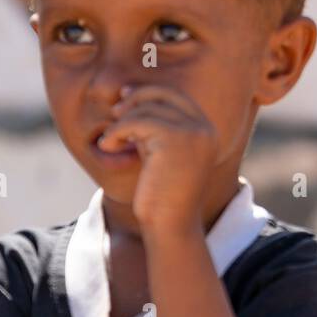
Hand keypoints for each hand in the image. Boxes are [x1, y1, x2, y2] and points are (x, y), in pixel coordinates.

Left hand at [99, 83, 218, 233]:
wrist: (170, 224)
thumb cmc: (162, 194)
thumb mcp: (163, 152)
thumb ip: (157, 125)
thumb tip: (132, 92)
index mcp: (207, 130)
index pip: (177, 95)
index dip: (149, 92)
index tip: (125, 97)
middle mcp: (204, 127)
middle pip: (163, 94)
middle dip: (135, 99)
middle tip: (115, 113)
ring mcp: (192, 132)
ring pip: (146, 109)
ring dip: (121, 122)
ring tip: (112, 142)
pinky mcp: (173, 139)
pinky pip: (135, 122)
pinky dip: (116, 132)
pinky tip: (109, 147)